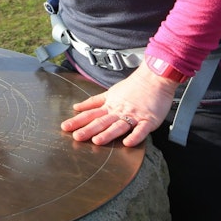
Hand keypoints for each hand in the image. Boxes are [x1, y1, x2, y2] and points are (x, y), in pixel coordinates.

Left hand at [61, 63, 178, 146]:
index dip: (78, 120)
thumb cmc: (133, 86)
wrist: (154, 78)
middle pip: (102, 121)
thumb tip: (77, 107)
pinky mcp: (148, 120)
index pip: (91, 114)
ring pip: (119, 126)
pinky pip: (141, 130)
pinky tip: (127, 143)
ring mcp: (134, 115)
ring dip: (108, 134)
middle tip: (76, 137)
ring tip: (97, 141)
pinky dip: (135, 136)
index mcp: (110, 105)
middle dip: (88, 129)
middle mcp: (119, 111)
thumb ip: (94, 102)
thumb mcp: (110, 93)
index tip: (65, 127)